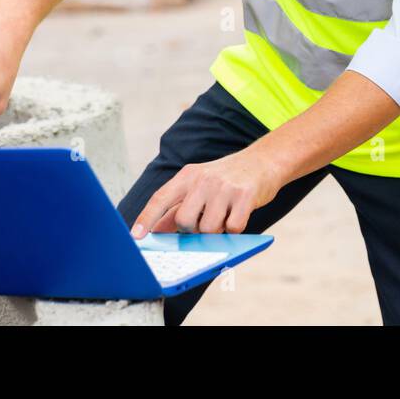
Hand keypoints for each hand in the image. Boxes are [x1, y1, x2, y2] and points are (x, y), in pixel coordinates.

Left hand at [129, 148, 286, 236]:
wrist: (264, 161)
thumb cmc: (226, 179)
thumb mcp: (199, 185)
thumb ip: (178, 206)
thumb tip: (156, 231)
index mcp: (188, 175)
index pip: (160, 198)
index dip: (146, 219)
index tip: (135, 237)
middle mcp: (204, 179)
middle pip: (184, 221)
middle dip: (191, 230)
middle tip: (204, 221)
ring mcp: (225, 187)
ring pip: (208, 229)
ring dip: (216, 231)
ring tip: (224, 216)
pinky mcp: (245, 196)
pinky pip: (233, 229)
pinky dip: (235, 229)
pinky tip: (238, 214)